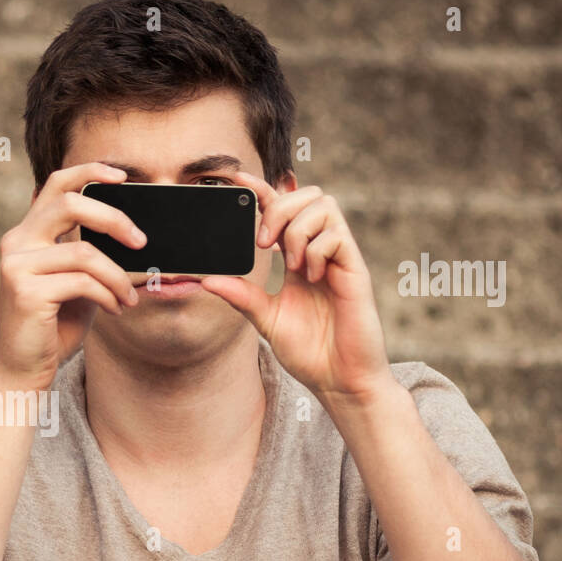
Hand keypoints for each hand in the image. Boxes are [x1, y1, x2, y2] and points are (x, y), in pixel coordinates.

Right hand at [0, 162, 143, 391]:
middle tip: (141, 242)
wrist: (23, 369)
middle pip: (70, 204)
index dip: (88, 172)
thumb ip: (93, 255)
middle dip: (114, 219)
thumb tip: (138, 238)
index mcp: (28, 234)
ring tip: (130, 297)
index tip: (122, 176)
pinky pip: (83, 283)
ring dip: (118, 276)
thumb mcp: (79, 283)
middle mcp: (17, 242)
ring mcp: (17, 266)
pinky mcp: (26, 293)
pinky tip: (115, 310)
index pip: (55, 185)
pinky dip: (108, 295)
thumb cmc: (54, 326)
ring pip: (84, 252)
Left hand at [200, 171, 392, 406]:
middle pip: (307, 195)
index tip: (236, 180)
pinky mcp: (356, 270)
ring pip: (323, 206)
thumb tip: (206, 279)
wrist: (339, 380)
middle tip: (262, 242)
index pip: (282, 210)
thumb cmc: (309, 351)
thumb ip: (241, 296)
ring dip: (296, 229)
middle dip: (279, 208)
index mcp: (299, 257)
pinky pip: (336, 236)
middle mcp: (321, 251)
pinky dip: (315, 249)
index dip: (262, 189)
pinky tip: (309, 275)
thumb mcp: (265, 319)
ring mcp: (340, 258)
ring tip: (290, 265)